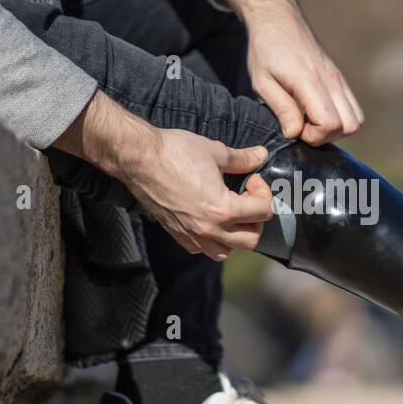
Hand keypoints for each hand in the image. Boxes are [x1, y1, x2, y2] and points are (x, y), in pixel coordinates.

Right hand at [53, 92, 274, 260]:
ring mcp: (191, 234)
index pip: (262, 212)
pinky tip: (210, 220)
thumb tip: (260, 156)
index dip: (263, 193)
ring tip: (232, 214)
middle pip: (250, 240)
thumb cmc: (174, 153)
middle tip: (248, 199)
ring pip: (226, 251)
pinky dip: (212, 240)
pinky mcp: (177, 234)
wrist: (139, 158)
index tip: (252, 179)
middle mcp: (209, 229)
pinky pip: (201, 249)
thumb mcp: (215, 151)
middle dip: (256, 220)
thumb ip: (242, 159)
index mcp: (222, 209)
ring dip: (236, 235)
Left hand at [219, 0, 363, 144]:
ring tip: (311, 121)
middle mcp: (331, 80)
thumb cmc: (265, 48)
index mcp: (309, 80)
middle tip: (303, 128)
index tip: (295, 129)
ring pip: (356, 119)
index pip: (330, 123)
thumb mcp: (262, 81)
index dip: (314, 136)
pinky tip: (317, 112)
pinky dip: (341, 118)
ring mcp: (338, 78)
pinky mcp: (339, 78)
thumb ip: (281, 108)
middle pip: (350, 125)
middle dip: (327, 136)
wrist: (278, 17)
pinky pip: (354, 108)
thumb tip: (295, 134)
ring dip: (336, 129)